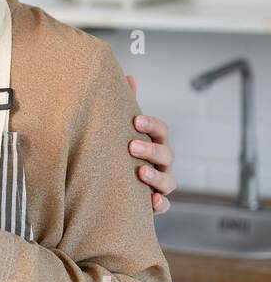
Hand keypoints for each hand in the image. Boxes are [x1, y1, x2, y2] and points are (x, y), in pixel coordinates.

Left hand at [126, 75, 176, 214]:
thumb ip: (126, 106)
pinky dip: (160, 204)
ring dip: (156, 176)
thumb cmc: (121, 151)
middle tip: (131, 147)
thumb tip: (129, 76)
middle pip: (167, 155)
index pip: (161, 130)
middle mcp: (162, 163)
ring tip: (140, 172)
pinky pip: (164, 205)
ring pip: (169, 181)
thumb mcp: (123, 129)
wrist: (113, 182)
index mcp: (155, 142)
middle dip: (151, 150)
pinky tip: (151, 201)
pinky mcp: (155, 204)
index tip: (136, 121)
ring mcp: (161, 183)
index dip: (152, 125)